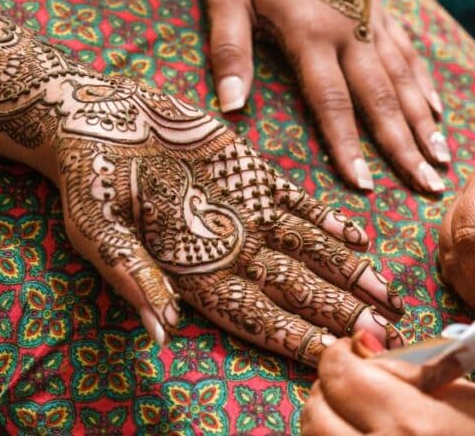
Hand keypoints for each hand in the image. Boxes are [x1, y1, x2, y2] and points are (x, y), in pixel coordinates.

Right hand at [48, 66, 406, 364]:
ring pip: (306, 250)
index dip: (294, 337)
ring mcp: (243, 213)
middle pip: (293, 291)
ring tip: (387, 294)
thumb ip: (133, 277)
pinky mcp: (250, 174)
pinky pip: (297, 202)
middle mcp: (227, 249)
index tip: (336, 357)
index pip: (253, 316)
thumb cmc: (87, 180)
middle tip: (385, 333)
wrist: (92, 116)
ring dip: (346, 272)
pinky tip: (361, 236)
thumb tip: (161, 332)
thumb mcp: (99, 231)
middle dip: (338, 312)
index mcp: (193, 273)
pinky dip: (328, 219)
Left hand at [201, 0, 447, 192]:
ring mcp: (370, 17)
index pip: (331, 102)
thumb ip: (228, 50)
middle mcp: (350, 28)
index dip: (347, 146)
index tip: (364, 185)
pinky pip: (409, 50)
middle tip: (428, 185)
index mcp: (310, 31)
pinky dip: (425, 83)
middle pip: (381, 97)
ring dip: (424, 120)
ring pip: (404, 76)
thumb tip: (231, 106)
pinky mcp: (379, 7)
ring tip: (442, 158)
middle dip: (405, 146)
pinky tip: (437, 111)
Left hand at [303, 334, 474, 434]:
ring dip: (330, 424)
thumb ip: (418, 372)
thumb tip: (366, 345)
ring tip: (361, 419)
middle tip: (355, 385)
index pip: (340, 374)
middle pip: (317, 413)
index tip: (352, 352)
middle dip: (330, 390)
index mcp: (413, 427)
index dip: (340, 355)